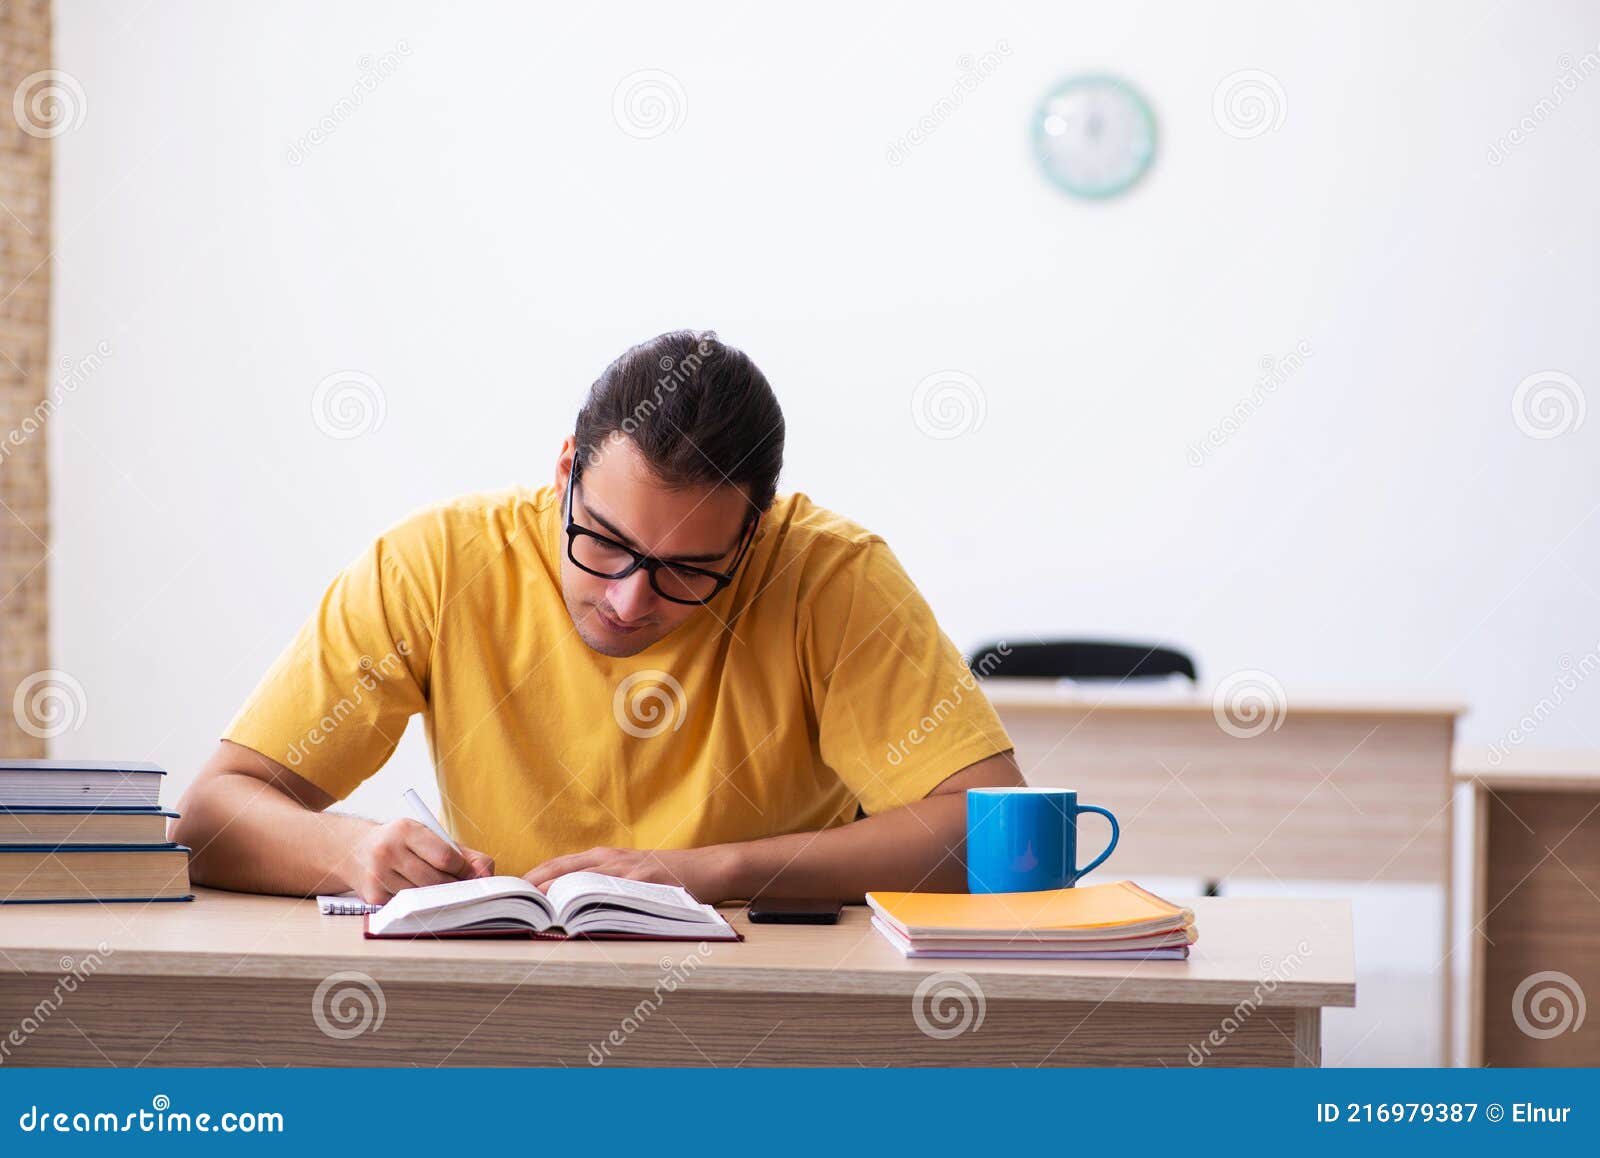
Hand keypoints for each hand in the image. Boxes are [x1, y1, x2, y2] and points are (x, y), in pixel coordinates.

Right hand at [343, 818, 494, 903]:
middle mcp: (388, 850)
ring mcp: (377, 875)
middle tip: (461, 890)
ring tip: (439, 892)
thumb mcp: (429, 838)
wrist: (356, 851)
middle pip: (436, 881)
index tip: (473, 876)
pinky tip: (417, 898)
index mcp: (406, 830)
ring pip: (423, 898)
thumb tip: (488, 875)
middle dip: (454, 888)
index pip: (446, 857)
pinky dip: (419, 906)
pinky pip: (408, 908)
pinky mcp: (372, 897)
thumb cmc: (403, 845)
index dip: (465, 870)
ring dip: (437, 899)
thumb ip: (463, 854)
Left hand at [524, 845, 740, 902]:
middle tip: (512, 907)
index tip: (508, 896)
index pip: (555, 866)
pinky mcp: (645, 883)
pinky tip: (574, 918)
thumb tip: (563, 904)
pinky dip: (590, 905)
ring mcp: (627, 871)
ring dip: (555, 898)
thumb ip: (601, 882)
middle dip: (533, 889)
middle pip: (560, 871)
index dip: (529, 880)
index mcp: (603, 857)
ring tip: (533, 915)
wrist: (708, 868)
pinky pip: (611, 894)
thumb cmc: (667, 876)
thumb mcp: (629, 872)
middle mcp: (610, 860)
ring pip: (580, 881)